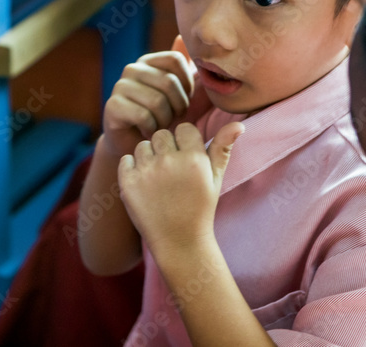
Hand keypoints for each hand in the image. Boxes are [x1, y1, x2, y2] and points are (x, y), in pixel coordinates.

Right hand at [101, 35, 197, 158]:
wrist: (133, 142)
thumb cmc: (160, 116)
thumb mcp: (177, 90)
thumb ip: (182, 66)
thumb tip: (181, 35)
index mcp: (148, 61)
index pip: (176, 60)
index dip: (188, 84)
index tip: (184, 100)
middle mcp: (132, 69)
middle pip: (169, 82)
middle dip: (178, 106)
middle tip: (171, 118)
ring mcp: (120, 86)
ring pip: (157, 101)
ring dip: (165, 120)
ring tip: (159, 124)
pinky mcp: (113, 106)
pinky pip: (143, 116)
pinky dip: (151, 128)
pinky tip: (147, 130)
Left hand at [118, 121, 243, 253]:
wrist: (179, 241)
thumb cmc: (200, 207)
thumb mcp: (215, 178)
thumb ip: (223, 147)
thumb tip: (239, 124)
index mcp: (193, 158)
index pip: (184, 128)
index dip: (185, 143)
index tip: (186, 161)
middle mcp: (169, 161)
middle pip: (161, 134)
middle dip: (165, 148)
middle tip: (172, 172)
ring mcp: (146, 172)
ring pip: (142, 145)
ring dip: (148, 158)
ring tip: (158, 180)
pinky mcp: (128, 182)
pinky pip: (126, 160)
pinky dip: (131, 169)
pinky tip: (144, 185)